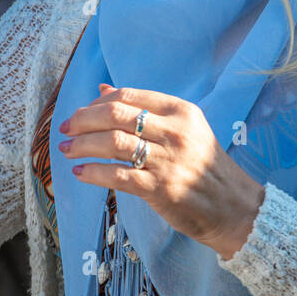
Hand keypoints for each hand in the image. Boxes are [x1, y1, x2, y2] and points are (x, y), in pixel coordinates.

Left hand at [58, 83, 265, 260]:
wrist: (232, 205)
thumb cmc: (203, 165)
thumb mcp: (182, 128)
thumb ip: (144, 109)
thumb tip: (102, 90)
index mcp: (180, 110)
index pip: (129, 96)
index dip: (96, 104)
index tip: (79, 114)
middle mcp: (174, 131)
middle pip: (116, 115)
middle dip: (83, 120)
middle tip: (65, 129)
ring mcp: (167, 159)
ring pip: (112, 143)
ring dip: (82, 145)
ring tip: (67, 150)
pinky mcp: (159, 188)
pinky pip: (117, 176)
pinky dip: (93, 172)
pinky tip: (81, 173)